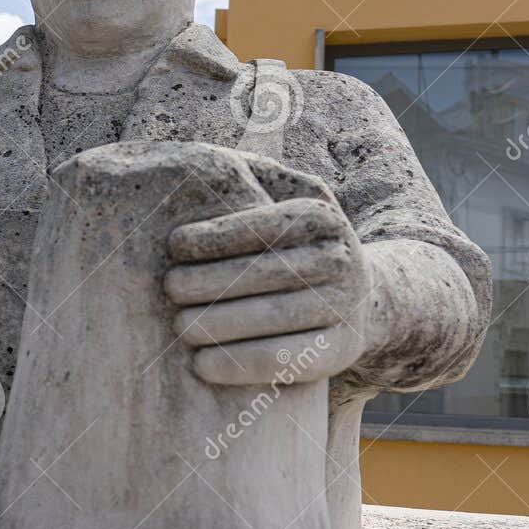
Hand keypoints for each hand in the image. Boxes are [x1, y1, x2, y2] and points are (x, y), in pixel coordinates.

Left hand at [164, 195, 370, 386]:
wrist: (359, 297)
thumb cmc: (295, 244)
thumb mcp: (286, 201)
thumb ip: (250, 180)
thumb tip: (202, 164)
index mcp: (322, 218)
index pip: (264, 224)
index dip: (217, 234)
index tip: (174, 245)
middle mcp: (341, 260)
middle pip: (264, 273)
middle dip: (209, 282)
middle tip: (170, 288)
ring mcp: (344, 308)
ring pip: (273, 317)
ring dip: (218, 324)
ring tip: (179, 325)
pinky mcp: (340, 351)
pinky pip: (285, 360)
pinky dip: (240, 364)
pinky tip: (202, 364)